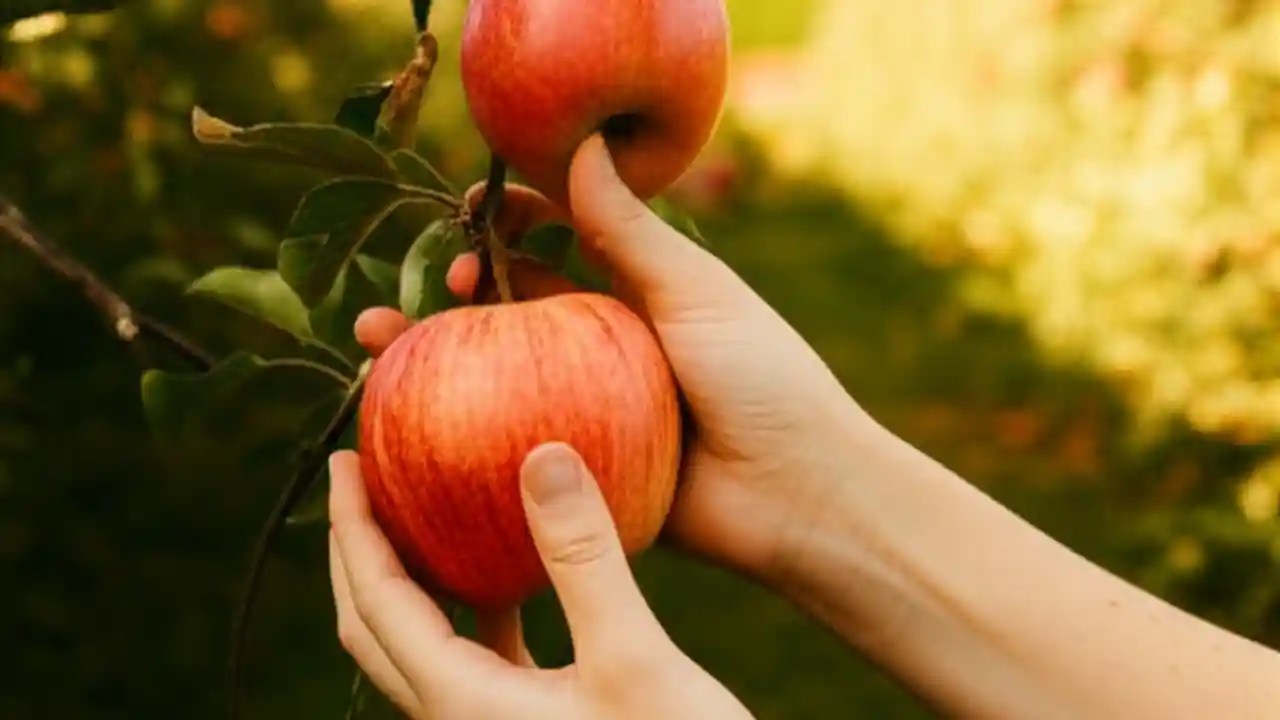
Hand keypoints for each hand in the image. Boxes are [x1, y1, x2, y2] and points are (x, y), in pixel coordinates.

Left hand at [328, 444, 754, 719]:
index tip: (346, 459)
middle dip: (359, 549)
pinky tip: (508, 573)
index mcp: (461, 703)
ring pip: (419, 643)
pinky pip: (472, 656)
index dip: (353, 526)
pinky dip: (470, 605)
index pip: (376, 599)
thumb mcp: (634, 659)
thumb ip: (585, 559)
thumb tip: (544, 454)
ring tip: (425, 510)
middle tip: (363, 477)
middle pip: (373, 626)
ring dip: (411, 576)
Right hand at [355, 134, 870, 585]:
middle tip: (423, 293)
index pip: (557, 247)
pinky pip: (515, 452)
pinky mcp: (585, 475)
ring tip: (379, 345)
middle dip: (455, 295)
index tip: (469, 214)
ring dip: (438, 360)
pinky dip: (463, 435)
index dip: (510, 226)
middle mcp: (606, 353)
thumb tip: (582, 143)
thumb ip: (631, 231)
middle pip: (513, 314)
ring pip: (500, 380)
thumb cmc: (763, 380)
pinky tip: (412, 424)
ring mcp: (591, 415)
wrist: (802, 496)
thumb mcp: (697, 293)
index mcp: (636, 299)